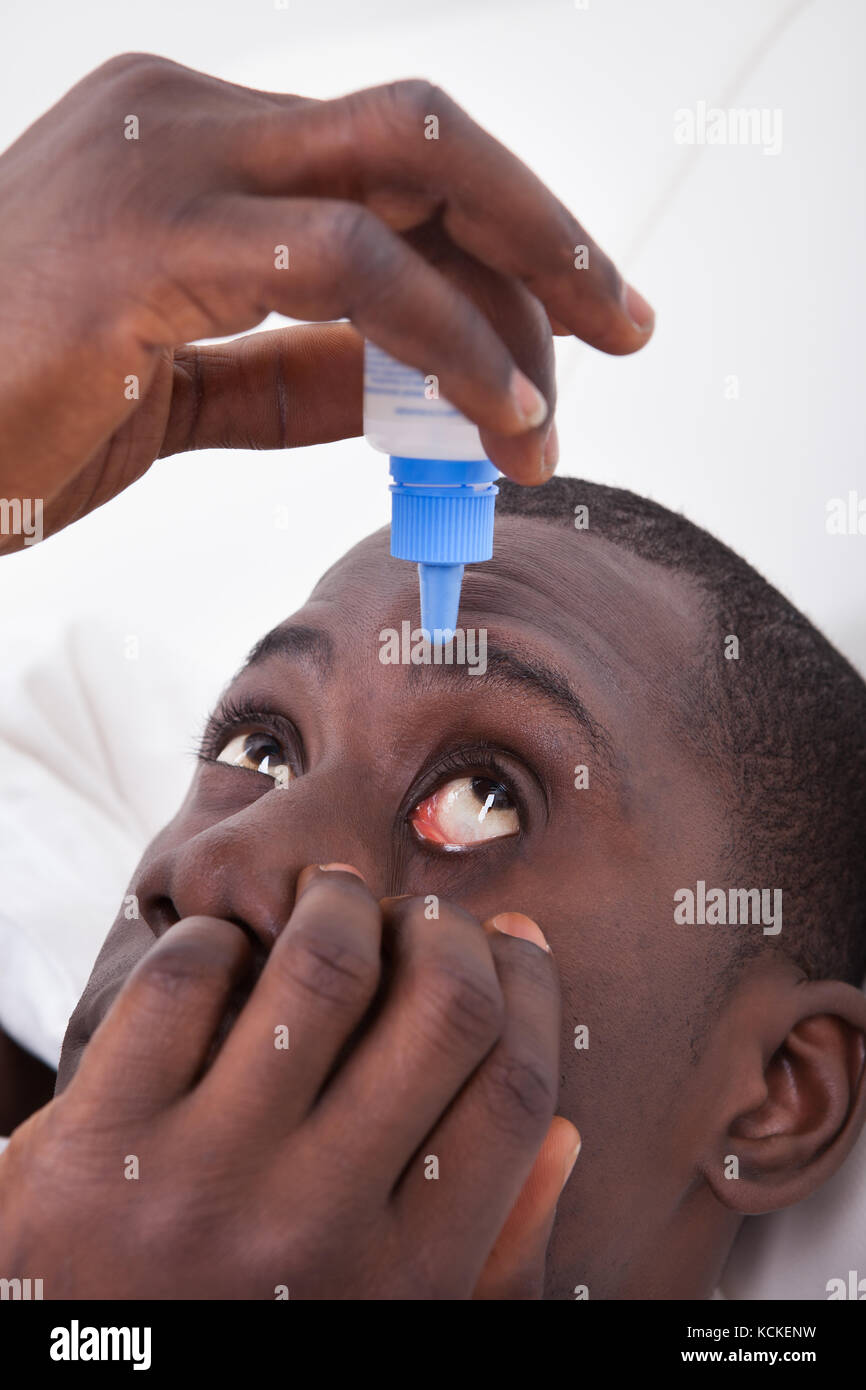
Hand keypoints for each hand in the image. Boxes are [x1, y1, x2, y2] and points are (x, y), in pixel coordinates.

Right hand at [0, 54, 653, 550]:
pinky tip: (495, 413)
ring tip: (548, 419)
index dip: (499, 238)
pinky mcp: (149, 244)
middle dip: (544, 231)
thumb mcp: (185, 387)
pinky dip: (448, 339)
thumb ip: (295, 372)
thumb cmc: (12, 410)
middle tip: (622, 325)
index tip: (568, 325)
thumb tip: (411, 387)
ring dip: (512, 299)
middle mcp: (187, 121)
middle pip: (425, 134)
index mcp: (193, 143)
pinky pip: (351, 268)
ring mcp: (167, 165)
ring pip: (410, 179)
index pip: (390, 160)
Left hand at [0, 867, 577, 1297]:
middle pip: (444, 1009)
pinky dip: (220, 935)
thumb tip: (564, 1136)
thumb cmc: (251, 1343)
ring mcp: (198, 1178)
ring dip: (341, 904)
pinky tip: (231, 953)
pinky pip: (188, 974)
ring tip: (334, 901)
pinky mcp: (96, 1134)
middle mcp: (313, 1228)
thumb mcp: (389, 1339)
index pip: (514, 1092)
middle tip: (423, 917)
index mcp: (404, 1283)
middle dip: (448, 932)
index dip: (532, 989)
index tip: (515, 942)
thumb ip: (491, 1260)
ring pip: (323, 965)